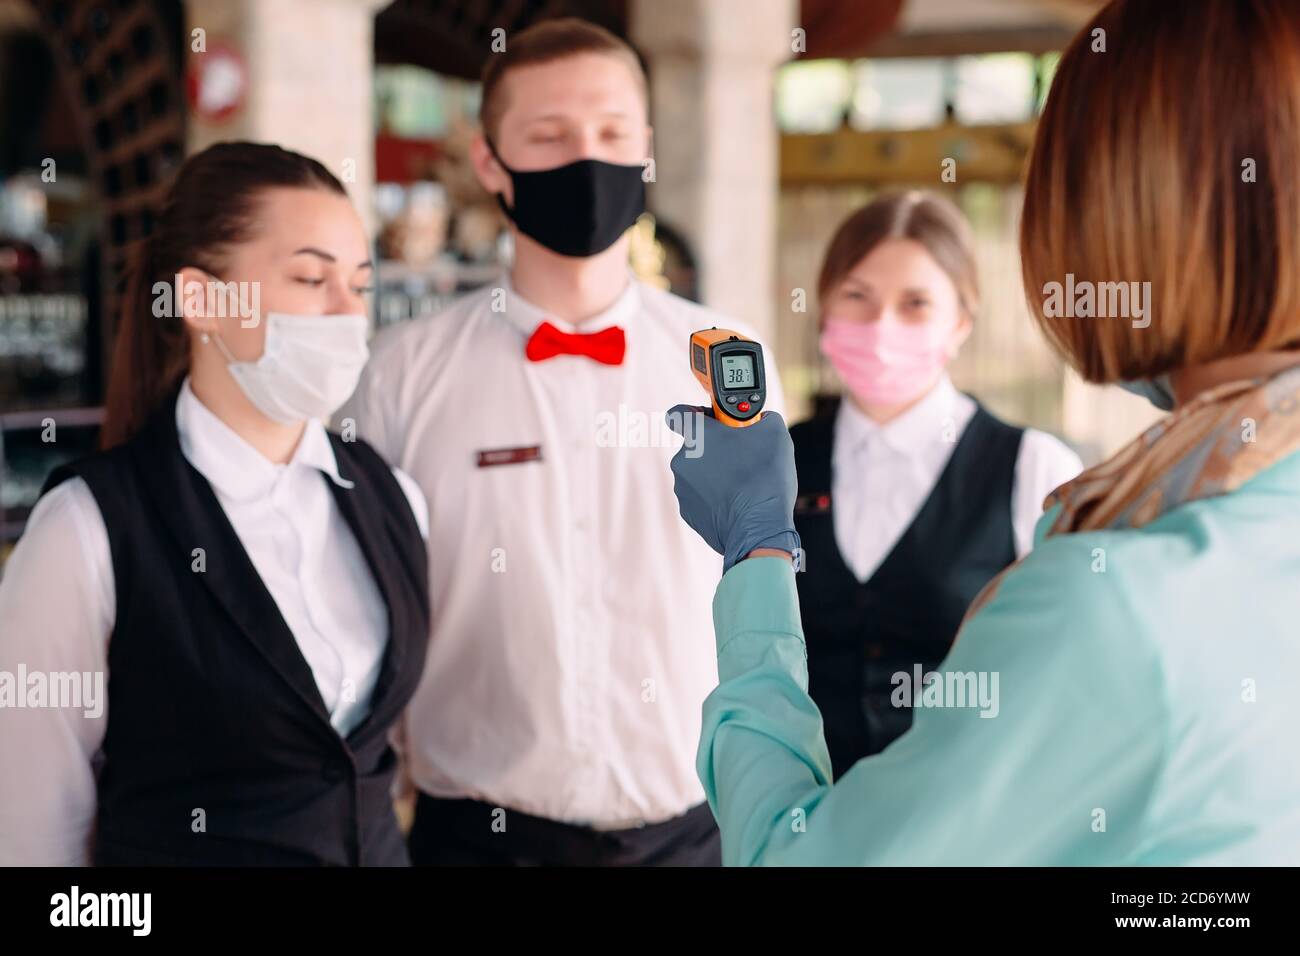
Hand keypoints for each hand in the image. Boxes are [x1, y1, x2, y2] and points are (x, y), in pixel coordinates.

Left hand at [664, 405, 800, 573]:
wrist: (759, 529)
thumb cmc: (764, 478)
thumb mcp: (774, 432)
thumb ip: (760, 417)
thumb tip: (760, 419)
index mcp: (698, 436)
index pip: (678, 414)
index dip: (694, 414)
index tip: (712, 421)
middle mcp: (682, 461)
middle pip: (696, 447)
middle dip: (716, 448)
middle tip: (741, 455)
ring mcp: (682, 488)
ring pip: (698, 473)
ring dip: (716, 474)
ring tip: (743, 482)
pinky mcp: (688, 512)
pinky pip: (700, 496)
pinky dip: (715, 497)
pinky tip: (737, 501)